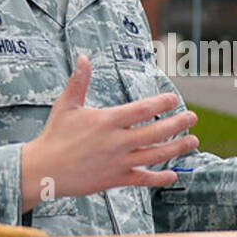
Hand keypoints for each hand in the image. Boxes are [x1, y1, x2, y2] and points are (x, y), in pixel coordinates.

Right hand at [20, 54, 197, 211]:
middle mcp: (116, 142)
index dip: (160, 102)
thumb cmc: (55, 136)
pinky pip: (142, 179)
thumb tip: (83, 57)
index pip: (140, 109)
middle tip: (192, 118)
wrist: (43, 170)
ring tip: (193, 141)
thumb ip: (79, 82)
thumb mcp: (66, 106)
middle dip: (177, 124)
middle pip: (154, 132)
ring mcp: (117, 162)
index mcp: (106, 121)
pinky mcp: (115, 179)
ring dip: (176, 148)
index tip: (174, 99)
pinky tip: (173, 174)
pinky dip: (159, 178)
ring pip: (154, 155)